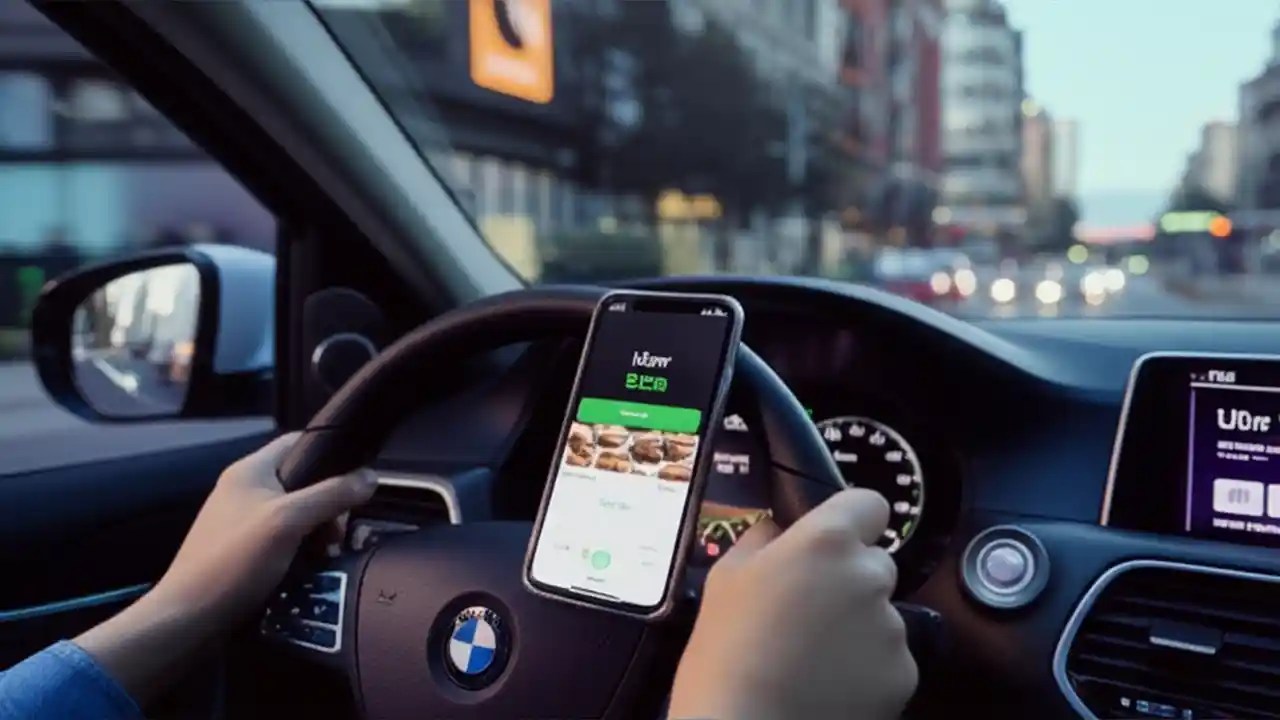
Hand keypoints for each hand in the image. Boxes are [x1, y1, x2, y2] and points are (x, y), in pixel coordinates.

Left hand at [76, 433, 376, 705]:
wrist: (188, 618)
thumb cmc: (234, 562)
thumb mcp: (289, 521)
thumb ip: (331, 495)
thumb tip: (371, 476)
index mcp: (250, 470)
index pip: (298, 442)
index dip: (331, 453)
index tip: (357, 478)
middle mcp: (245, 489)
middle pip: (304, 481)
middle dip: (330, 503)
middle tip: (337, 532)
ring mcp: (242, 520)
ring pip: (297, 512)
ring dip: (319, 529)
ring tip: (325, 553)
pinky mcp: (243, 550)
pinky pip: (285, 537)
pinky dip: (302, 547)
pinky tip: (309, 566)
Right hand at [668, 489, 916, 719]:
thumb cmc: (725, 651)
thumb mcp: (725, 578)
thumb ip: (762, 542)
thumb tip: (779, 531)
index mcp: (826, 541)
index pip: (869, 504)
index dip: (851, 521)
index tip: (830, 545)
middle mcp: (869, 576)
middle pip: (874, 563)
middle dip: (849, 582)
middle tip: (807, 614)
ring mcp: (892, 628)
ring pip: (881, 615)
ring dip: (857, 628)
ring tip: (812, 659)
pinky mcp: (904, 674)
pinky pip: (888, 659)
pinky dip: (867, 670)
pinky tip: (828, 686)